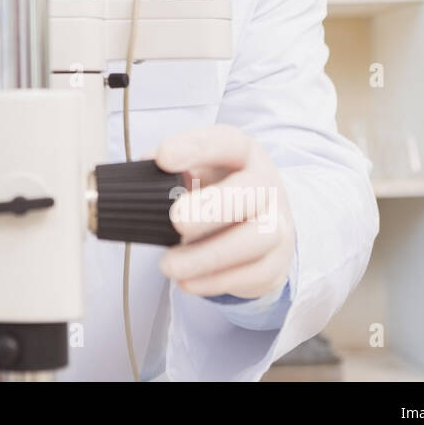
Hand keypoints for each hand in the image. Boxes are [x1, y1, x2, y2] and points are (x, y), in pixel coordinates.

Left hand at [153, 124, 294, 300]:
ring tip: (169, 265)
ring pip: (257, 238)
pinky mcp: (276, 263)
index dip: (196, 148)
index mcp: (244, 154)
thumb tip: (145, 166)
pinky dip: (217, 280)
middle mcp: (267, 186)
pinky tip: (187, 281)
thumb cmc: (220, 192)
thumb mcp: (199, 170)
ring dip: (209, 255)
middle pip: (252, 192)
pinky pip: (254, 274)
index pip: (227, 142)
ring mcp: (278, 225)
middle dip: (213, 206)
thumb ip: (172, 168)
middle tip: (177, 220)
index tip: (163, 158)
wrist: (258, 225)